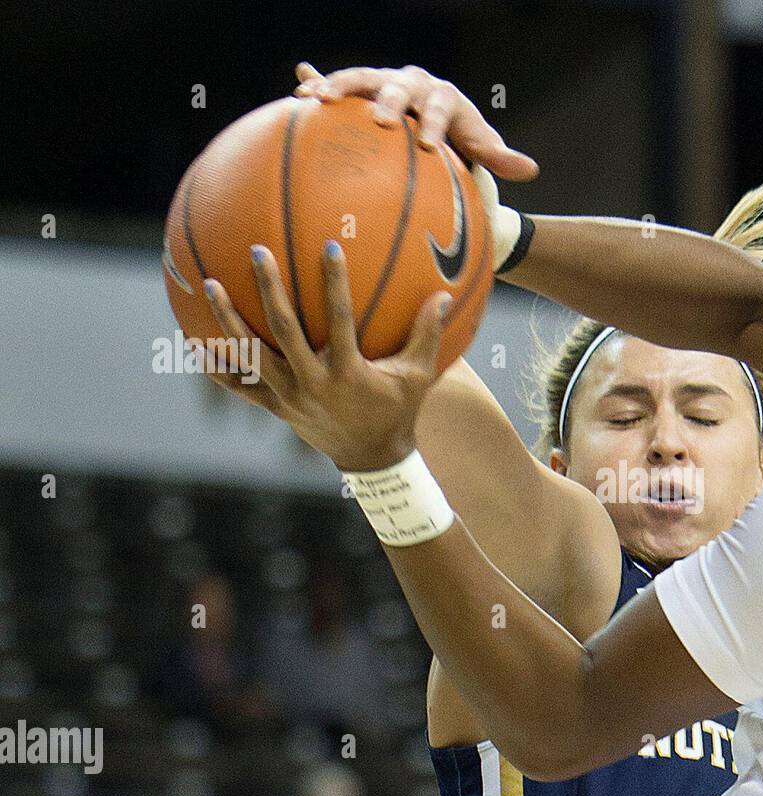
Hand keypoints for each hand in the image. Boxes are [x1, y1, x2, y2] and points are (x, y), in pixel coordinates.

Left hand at [202, 241, 447, 472]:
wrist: (373, 459)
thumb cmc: (398, 411)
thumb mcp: (419, 376)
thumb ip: (427, 334)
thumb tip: (444, 295)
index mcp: (348, 372)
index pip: (339, 320)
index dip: (334, 283)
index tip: (328, 247)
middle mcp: (313, 383)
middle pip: (283, 330)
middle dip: (269, 290)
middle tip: (257, 253)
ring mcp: (289, 396)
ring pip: (252, 355)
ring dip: (229, 321)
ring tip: (211, 286)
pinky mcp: (276, 408)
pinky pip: (240, 387)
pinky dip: (218, 369)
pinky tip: (195, 344)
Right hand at [293, 61, 537, 179]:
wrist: (436, 129)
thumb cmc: (461, 142)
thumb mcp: (481, 149)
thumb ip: (499, 157)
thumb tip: (531, 169)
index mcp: (443, 95)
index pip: (442, 106)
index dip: (436, 124)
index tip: (429, 146)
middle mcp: (412, 83)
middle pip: (400, 86)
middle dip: (391, 101)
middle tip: (381, 122)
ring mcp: (382, 84)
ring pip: (362, 77)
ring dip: (341, 85)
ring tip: (319, 97)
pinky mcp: (358, 92)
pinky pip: (336, 86)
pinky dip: (317, 84)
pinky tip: (297, 93)